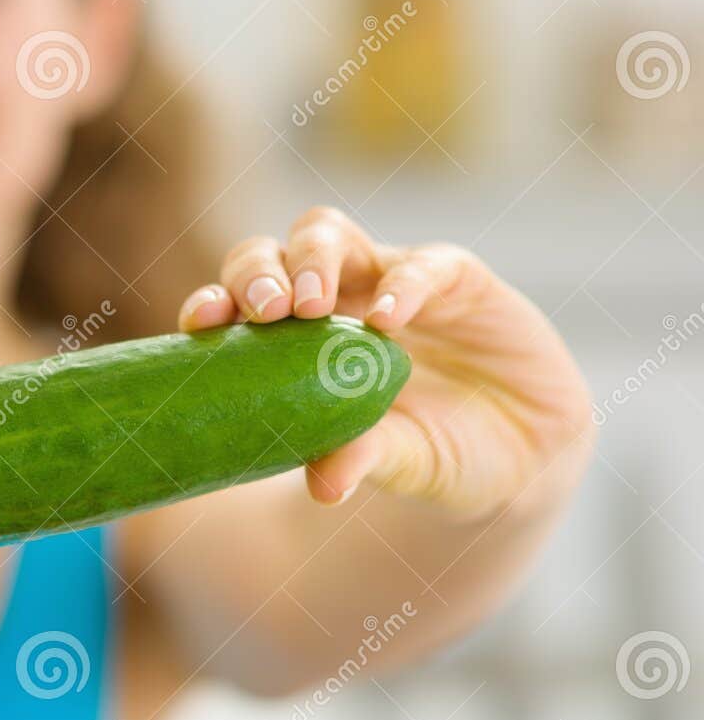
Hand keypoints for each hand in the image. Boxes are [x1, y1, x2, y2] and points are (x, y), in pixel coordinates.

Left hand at [177, 206, 593, 518]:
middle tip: (265, 312)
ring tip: (310, 308)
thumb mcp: (395, 461)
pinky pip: (422, 264)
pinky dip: (404, 285)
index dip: (212, 302)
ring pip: (326, 233)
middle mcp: (331, 296)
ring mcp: (386, 278)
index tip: (200, 323)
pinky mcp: (454, 278)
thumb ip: (360, 459)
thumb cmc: (430, 452)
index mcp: (292, 338)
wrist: (519, 457)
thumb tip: (324, 486)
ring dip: (310, 260)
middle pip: (270, 253)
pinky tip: (392, 320)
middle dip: (257, 273)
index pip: (235, 302)